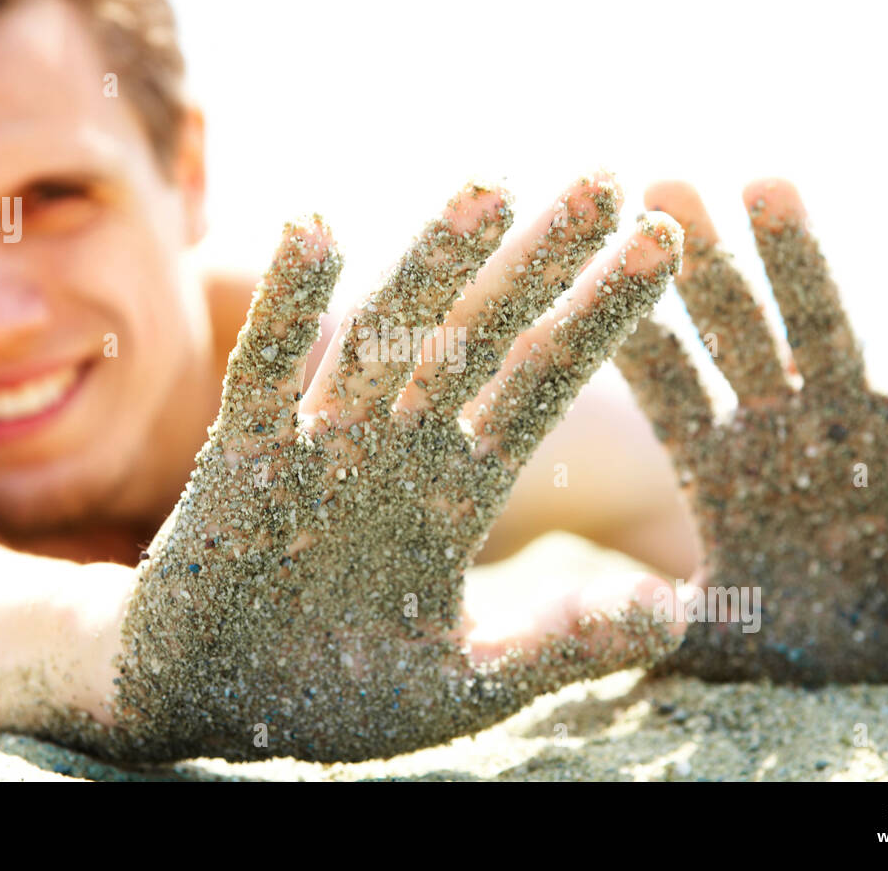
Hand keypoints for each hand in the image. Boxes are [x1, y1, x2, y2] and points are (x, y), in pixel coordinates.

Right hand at [67, 174, 682, 762]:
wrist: (213, 707)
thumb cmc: (337, 694)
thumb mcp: (467, 683)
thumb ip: (560, 647)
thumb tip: (674, 616)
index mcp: (458, 487)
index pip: (541, 381)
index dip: (600, 313)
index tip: (659, 245)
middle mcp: (400, 445)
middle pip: (480, 335)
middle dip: (541, 260)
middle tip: (606, 181)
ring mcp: (323, 442)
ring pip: (387, 337)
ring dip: (435, 264)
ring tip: (491, 191)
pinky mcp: (243, 456)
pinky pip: (268, 371)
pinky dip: (290, 307)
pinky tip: (317, 230)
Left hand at [615, 179, 887, 688]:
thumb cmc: (811, 646)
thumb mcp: (718, 636)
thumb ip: (646, 628)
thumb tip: (559, 635)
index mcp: (716, 461)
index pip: (660, 381)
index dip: (626, 329)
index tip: (579, 269)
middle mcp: (776, 421)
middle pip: (729, 328)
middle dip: (698, 263)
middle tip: (658, 186)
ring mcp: (851, 417)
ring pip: (816, 325)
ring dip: (795, 259)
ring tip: (765, 187)